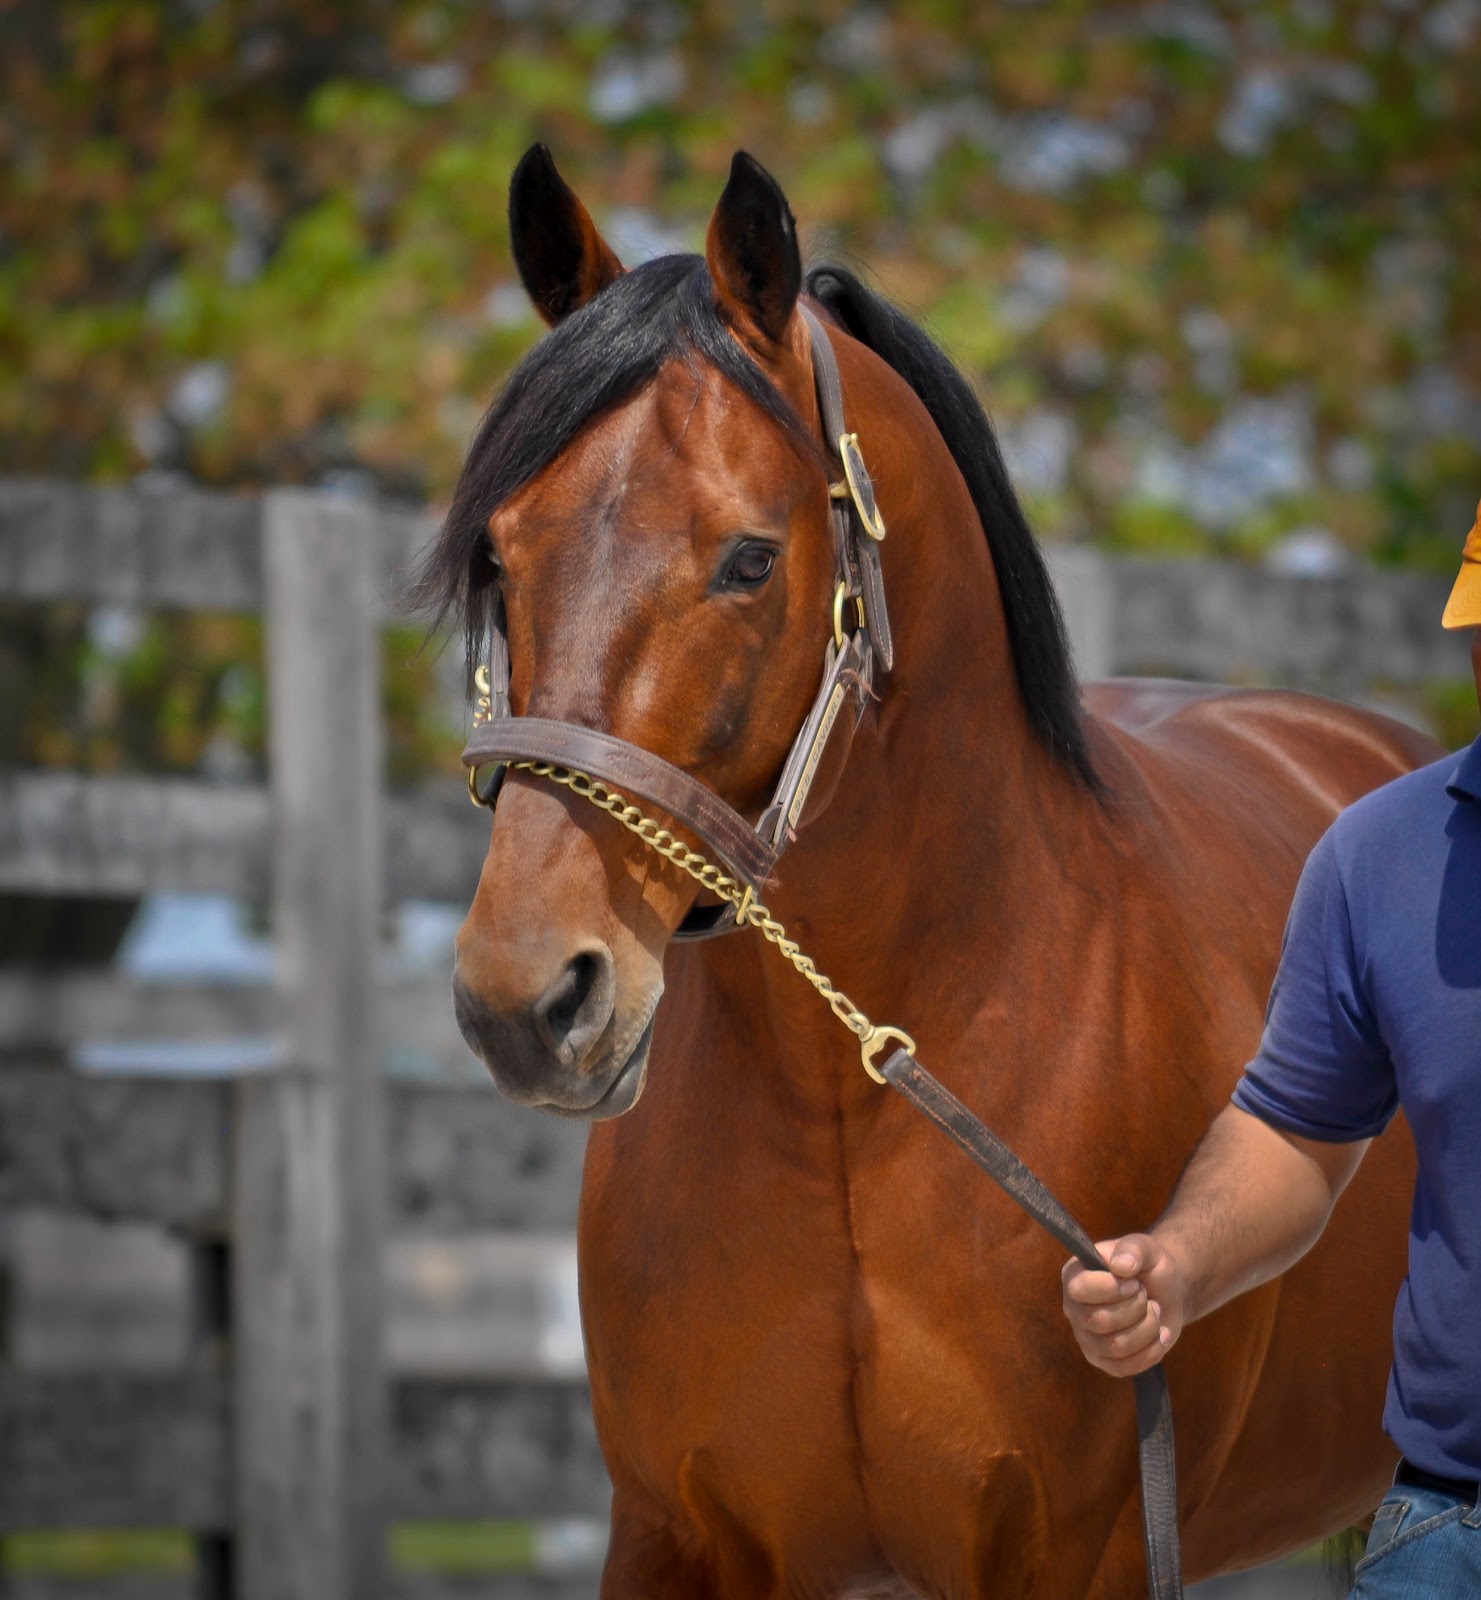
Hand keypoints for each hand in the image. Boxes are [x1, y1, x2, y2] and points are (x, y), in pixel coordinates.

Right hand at [1061, 1235, 1185, 1376]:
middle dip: (1136, 1308)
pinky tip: (1159, 1335)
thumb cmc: (1148, 1266)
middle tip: (1146, 1296)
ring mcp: (1086, 1338)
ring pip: (1116, 1346)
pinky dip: (1151, 1351)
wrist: (1164, 1292)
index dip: (1112, 1288)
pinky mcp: (1104, 1361)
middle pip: (1100, 1320)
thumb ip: (1134, 1250)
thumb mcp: (1146, 1248)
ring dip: (1147, 1328)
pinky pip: (1125, 1367)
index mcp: (1073, 1276)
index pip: (1080, 1289)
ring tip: (1154, 1312)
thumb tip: (1122, 1266)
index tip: (1135, 1282)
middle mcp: (1074, 1309)